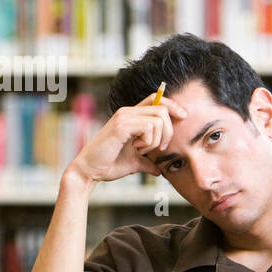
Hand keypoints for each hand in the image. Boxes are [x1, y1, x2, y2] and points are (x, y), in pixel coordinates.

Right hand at [67, 89, 187, 184]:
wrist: (89, 171)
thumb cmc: (108, 164)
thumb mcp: (134, 163)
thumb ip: (148, 163)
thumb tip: (160, 170)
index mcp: (130, 116)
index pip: (156, 100)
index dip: (173, 106)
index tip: (183, 119)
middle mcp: (127, 112)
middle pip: (163, 108)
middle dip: (169, 131)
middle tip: (159, 148)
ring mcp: (123, 117)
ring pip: (159, 118)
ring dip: (157, 139)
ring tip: (143, 150)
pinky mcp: (121, 126)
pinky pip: (149, 127)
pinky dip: (149, 141)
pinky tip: (137, 149)